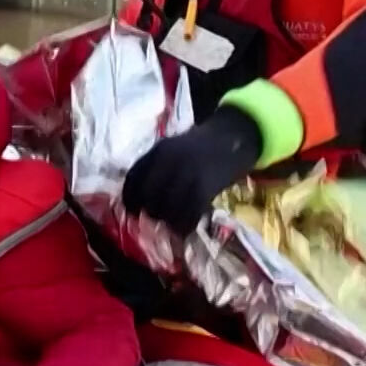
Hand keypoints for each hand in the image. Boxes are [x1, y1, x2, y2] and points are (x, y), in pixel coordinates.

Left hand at [120, 105, 262, 234]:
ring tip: (171, 223)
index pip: (133, 178)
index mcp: (159, 150)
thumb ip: (155, 166)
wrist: (235, 138)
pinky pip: (188, 215)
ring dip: (167, 220)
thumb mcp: (173, 147)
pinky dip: (184, 226)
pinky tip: (184, 227)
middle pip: (148, 197)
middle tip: (156, 216)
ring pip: (166, 209)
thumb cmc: (202, 146)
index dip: (130, 198)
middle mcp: (170, 161)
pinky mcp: (206, 188)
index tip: (133, 209)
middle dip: (150, 210)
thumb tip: (138, 196)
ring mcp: (188, 175)